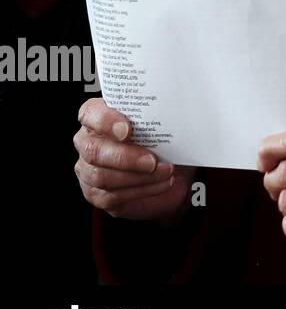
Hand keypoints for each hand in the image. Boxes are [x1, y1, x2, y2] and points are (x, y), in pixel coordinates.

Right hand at [74, 98, 193, 221]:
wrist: (175, 173)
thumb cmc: (165, 142)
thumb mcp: (166, 125)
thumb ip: (161, 117)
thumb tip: (175, 113)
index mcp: (98, 117)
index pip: (90, 113)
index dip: (105, 120)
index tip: (128, 129)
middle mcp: (88, 142)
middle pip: (93, 150)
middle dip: (125, 156)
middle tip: (152, 160)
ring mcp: (88, 170)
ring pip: (102, 176)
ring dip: (138, 176)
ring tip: (165, 171)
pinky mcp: (97, 194)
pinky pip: (113, 195)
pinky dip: (142, 189)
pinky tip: (162, 183)